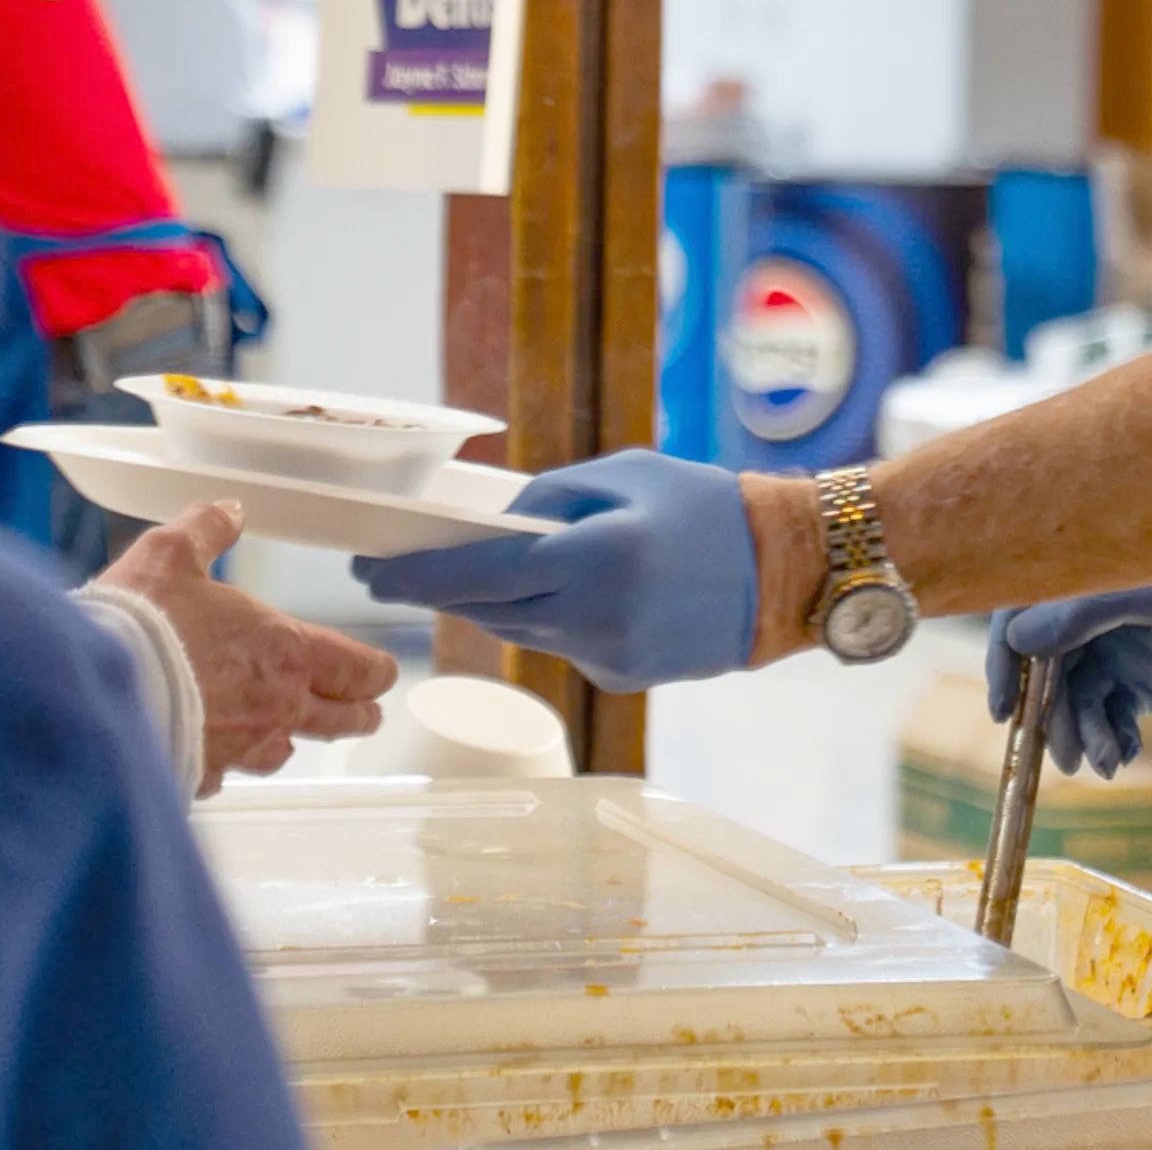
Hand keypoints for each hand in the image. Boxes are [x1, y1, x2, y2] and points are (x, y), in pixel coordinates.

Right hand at [101, 502, 401, 794]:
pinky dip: (223, 765)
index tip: (383, 674)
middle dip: (356, 714)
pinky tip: (211, 757)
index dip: (376, 672)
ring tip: (287, 735)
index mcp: (285, 651)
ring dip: (288, 740)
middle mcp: (275, 708)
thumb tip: (229, 510)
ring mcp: (238, 750)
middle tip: (366, 713)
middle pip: (340, 721)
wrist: (86, 695)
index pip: (358, 669)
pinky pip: (225, 776)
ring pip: (283, 752)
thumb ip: (207, 530)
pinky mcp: (198, 778)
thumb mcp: (171, 554)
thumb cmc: (139, 623)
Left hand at [351, 450, 759, 694]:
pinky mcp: (621, 676)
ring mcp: (608, 655)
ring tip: (466, 575)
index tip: (369, 570)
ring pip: (518, 632)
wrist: (783, 572)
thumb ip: (553, 496)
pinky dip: (546, 619)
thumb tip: (493, 520)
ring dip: (486, 604)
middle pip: (486, 610)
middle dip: (435, 590)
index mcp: (595, 557)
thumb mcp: (627, 474)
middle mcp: (595, 615)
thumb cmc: (705, 506)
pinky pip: (560, 646)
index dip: (416, 575)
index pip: (481, 573)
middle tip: (390, 571)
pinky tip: (559, 594)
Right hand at [989, 552, 1151, 777]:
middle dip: (1050, 717)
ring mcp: (1111, 650)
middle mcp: (1091, 615)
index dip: (1005, 661)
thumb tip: (1019, 638)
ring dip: (1083, 735)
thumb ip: (1088, 611)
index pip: (1020, 616)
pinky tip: (1128, 752)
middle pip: (1043, 670)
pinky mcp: (1135, 684)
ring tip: (1108, 764)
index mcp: (1089, 581)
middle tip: (1066, 759)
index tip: (1004, 710)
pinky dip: (1110, 738)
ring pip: (1073, 701)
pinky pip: (1104, 717)